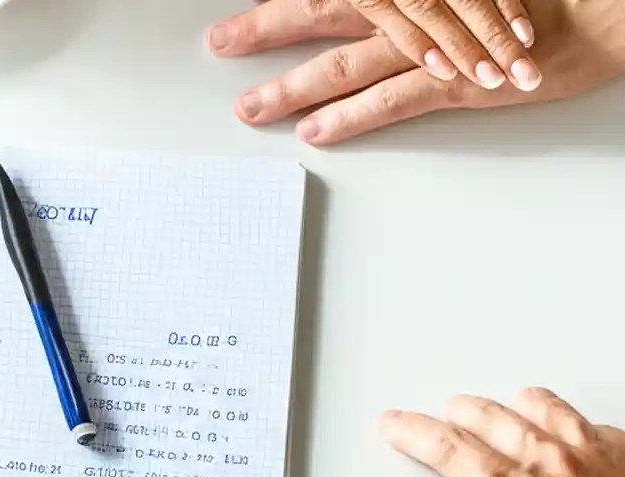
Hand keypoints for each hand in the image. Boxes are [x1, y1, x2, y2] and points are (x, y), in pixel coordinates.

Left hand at [206, 0, 624, 144]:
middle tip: (222, 46)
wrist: (604, 9)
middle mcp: (411, 7)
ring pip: (345, 64)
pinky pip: (393, 99)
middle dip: (264, 33)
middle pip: (322, 15)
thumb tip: (366, 1)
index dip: (280, 1)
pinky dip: (350, 116)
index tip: (239, 12)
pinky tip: (314, 131)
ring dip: (292, 87)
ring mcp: (433, 46)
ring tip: (252, 106)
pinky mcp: (459, 82)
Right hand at [380, 387, 624, 476]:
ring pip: (557, 421)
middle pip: (504, 428)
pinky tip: (567, 428)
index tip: (395, 426)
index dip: (420, 436)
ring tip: (495, 406)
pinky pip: (606, 436)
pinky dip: (575, 423)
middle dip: (461, 416)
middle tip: (434, 416)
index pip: (460, 458)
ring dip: (516, 409)